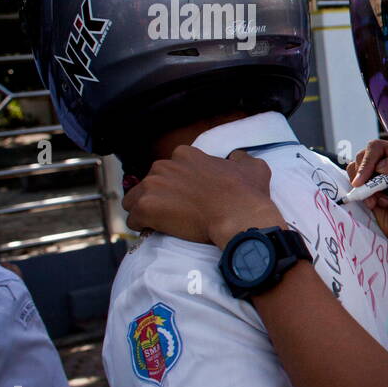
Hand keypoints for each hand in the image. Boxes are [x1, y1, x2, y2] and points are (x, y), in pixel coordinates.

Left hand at [122, 147, 282, 246]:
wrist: (239, 217)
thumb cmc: (247, 194)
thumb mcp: (253, 167)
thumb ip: (240, 159)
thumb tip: (236, 157)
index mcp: (186, 155)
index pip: (171, 168)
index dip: (177, 184)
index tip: (186, 196)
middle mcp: (165, 165)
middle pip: (150, 182)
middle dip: (160, 195)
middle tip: (176, 211)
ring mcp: (152, 186)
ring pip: (135, 199)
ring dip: (146, 209)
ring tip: (162, 222)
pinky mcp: (146, 207)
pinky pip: (134, 219)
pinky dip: (143, 226)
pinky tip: (156, 231)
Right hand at [347, 139, 387, 260]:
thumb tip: (379, 163)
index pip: (380, 146)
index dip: (371, 160)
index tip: (370, 177)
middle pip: (365, 154)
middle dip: (365, 174)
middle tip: (371, 191)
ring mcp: (378, 173)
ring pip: (356, 167)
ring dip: (364, 186)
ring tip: (378, 200)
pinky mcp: (368, 185)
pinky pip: (353, 180)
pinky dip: (360, 193)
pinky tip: (374, 203)